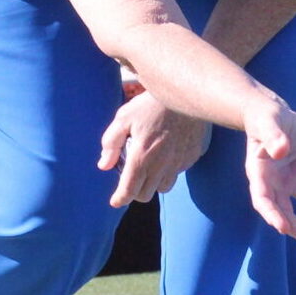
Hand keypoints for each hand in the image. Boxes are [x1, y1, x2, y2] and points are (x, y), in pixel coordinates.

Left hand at [99, 91, 211, 205]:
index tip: (115, 200)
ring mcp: (179, 163)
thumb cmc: (151, 104)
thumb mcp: (123, 118)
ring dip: (153, 183)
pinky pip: (178, 172)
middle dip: (135, 191)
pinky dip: (169, 169)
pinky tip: (166, 153)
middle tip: (131, 177)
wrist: (187, 93)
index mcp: (141, 157)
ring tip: (149, 166)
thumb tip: (104, 164)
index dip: (119, 199)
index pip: (129, 190)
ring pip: (163, 187)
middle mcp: (161, 165)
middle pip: (145, 195)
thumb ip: (110, 143)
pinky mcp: (192, 157)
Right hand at [242, 102, 295, 245]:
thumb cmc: (264, 119)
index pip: (263, 200)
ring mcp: (292, 178)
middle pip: (284, 208)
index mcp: (259, 174)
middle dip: (295, 225)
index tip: (282, 228)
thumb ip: (273, 137)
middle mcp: (275, 182)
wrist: (273, 113)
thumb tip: (282, 151)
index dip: (272, 214)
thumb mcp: (266, 124)